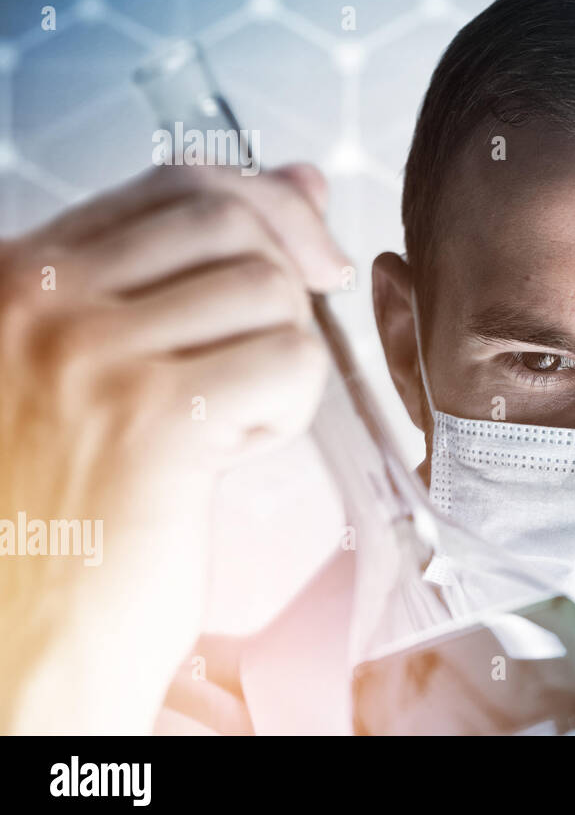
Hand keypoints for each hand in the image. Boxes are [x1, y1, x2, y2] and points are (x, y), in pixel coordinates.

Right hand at [0, 162, 349, 731]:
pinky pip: (287, 361)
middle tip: (280, 343)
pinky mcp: (155, 421)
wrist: (19, 635)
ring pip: (269, 291)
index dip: (264, 206)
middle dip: (287, 273)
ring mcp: (91, 356)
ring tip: (230, 417)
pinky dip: (286, 408)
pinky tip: (233, 450)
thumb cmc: (63, 504)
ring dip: (281, 355)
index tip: (306, 249)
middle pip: (229, 220)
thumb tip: (303, 180)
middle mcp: (39, 303)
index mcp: (17, 279)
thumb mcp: (99, 363)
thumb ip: (184, 267)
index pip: (172, 186)